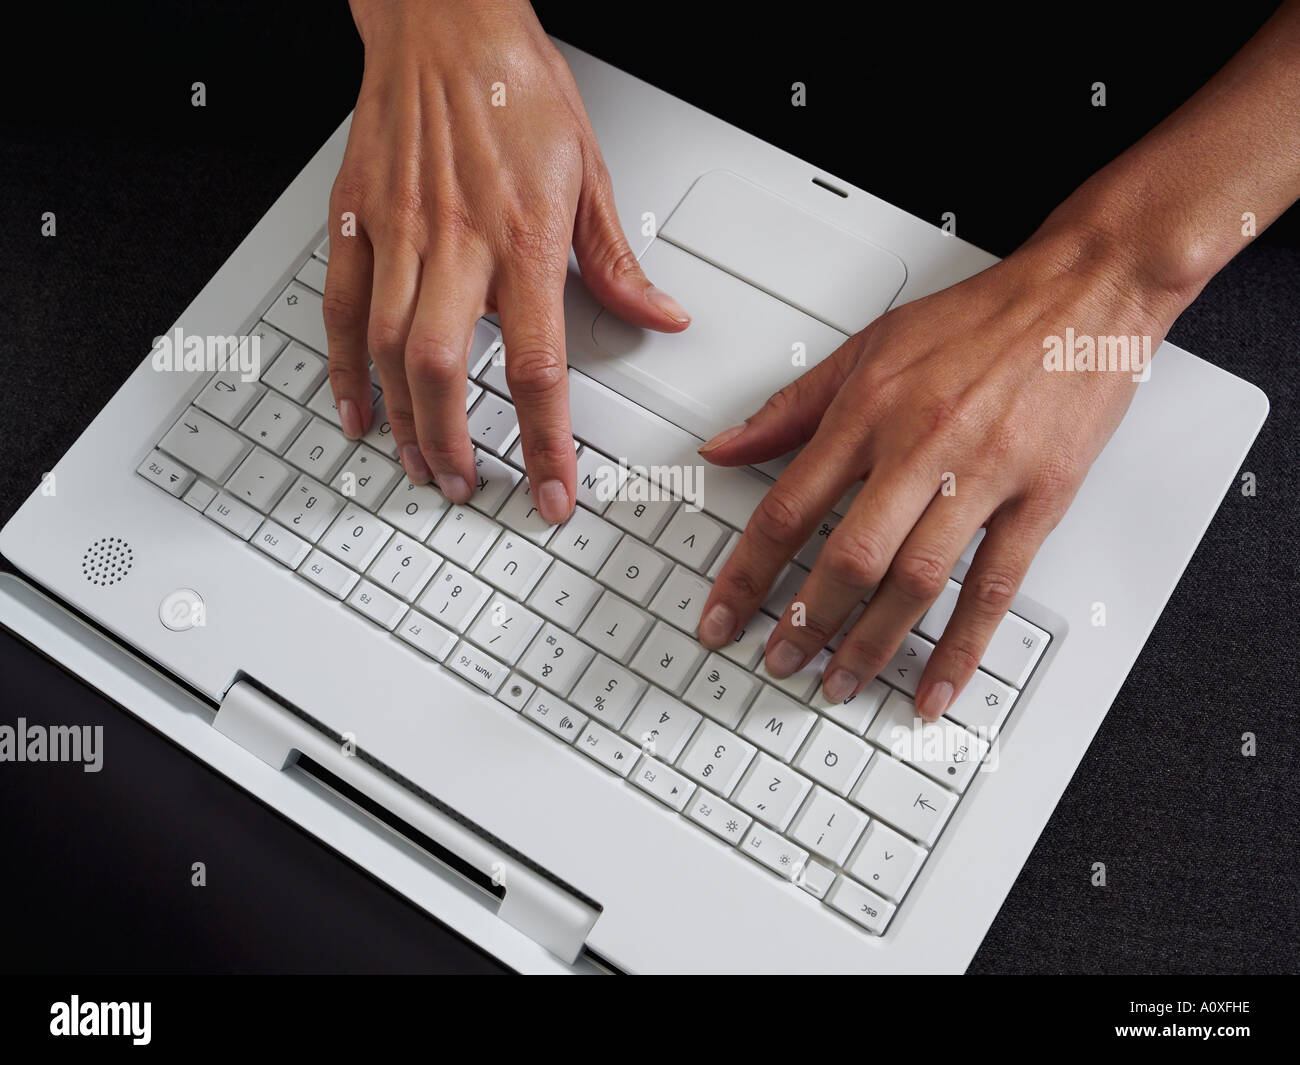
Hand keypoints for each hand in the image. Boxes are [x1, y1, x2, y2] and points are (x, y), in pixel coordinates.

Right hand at [326, 0, 688, 520]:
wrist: (443, 20)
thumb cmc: (515, 87)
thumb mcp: (587, 171)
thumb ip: (615, 260)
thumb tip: (657, 314)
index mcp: (522, 239)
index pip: (537, 365)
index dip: (545, 443)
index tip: (551, 492)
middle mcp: (456, 242)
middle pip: (445, 371)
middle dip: (453, 445)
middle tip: (466, 487)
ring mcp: (398, 233)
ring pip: (388, 350)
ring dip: (403, 422)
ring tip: (420, 464)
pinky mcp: (355, 221)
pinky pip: (341, 310)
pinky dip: (343, 370)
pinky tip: (355, 410)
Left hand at [696, 224, 1175, 719]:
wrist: (1083, 293)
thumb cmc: (977, 321)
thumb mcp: (867, 347)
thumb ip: (790, 408)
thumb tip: (724, 448)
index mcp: (869, 410)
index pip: (787, 507)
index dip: (747, 575)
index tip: (723, 618)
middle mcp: (920, 445)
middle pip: (849, 556)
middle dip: (806, 623)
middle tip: (780, 662)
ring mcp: (983, 476)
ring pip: (915, 581)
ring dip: (871, 645)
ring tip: (840, 683)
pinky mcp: (1040, 500)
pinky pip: (994, 588)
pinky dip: (961, 647)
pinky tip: (936, 686)